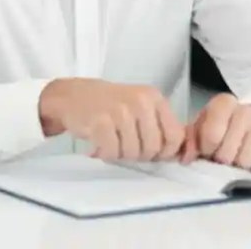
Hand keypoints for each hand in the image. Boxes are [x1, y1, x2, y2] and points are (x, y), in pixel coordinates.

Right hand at [38, 78, 184, 161]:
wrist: (72, 96)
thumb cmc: (109, 104)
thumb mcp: (140, 106)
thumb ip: (159, 126)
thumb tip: (178, 155)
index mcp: (154, 98)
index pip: (175, 135)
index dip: (166, 152)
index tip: (154, 155)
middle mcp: (140, 102)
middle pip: (153, 148)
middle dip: (140, 155)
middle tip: (126, 147)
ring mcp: (120, 111)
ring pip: (133, 153)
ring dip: (121, 154)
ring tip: (112, 142)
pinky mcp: (101, 122)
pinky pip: (113, 153)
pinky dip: (106, 154)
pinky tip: (99, 144)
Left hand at [181, 94, 250, 171]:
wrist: (240, 122)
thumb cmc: (215, 126)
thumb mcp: (197, 130)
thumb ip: (189, 142)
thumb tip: (187, 159)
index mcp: (224, 103)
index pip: (213, 135)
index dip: (206, 149)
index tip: (205, 150)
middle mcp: (247, 110)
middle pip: (228, 153)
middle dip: (220, 159)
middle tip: (219, 157)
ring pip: (245, 161)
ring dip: (236, 165)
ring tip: (233, 158)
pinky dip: (250, 167)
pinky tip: (245, 158)